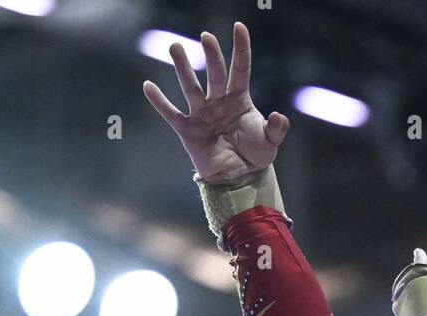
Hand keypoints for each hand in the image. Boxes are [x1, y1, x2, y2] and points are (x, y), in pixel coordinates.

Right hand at [142, 21, 289, 184]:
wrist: (240, 178)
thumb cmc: (255, 154)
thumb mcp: (271, 143)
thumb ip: (277, 129)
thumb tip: (278, 116)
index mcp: (240, 99)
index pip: (240, 69)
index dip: (241, 48)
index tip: (239, 27)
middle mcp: (219, 101)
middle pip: (215, 74)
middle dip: (212, 55)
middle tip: (207, 37)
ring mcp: (202, 114)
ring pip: (191, 87)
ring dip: (183, 68)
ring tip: (176, 48)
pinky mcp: (188, 130)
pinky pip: (171, 114)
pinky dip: (159, 102)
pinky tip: (148, 86)